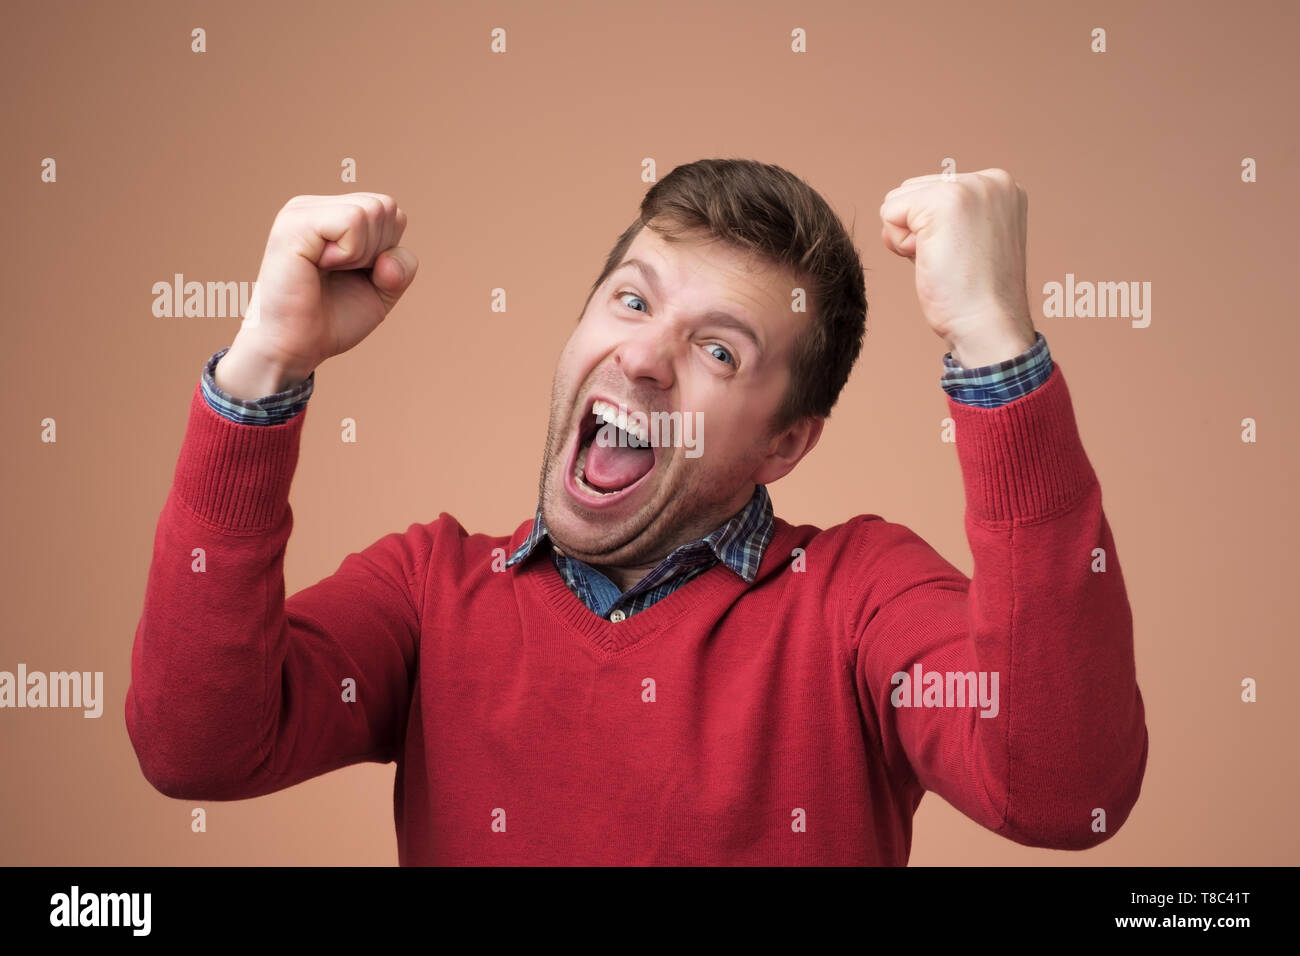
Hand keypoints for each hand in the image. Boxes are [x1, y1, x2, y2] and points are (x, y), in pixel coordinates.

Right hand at [218, 193, 417, 396]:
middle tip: (340, 275)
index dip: (387, 251)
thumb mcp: (382, 292)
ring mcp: (301, 212)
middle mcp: (314, 206)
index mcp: (332, 214)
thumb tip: (389, 257)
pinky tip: (321, 267)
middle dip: (378, 251)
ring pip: (371, 210)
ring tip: (328, 271)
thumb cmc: (330, 319)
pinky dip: (351, 253)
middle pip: (385, 206)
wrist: (294, 348)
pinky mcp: (295, 224)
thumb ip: (401, 268)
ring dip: (362, 254)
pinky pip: (352, 220)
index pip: (390, 211)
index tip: (354, 274)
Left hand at [879, 168, 1035, 367]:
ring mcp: (970, 187)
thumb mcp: (965, 240)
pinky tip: (931, 261)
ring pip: (897, 199)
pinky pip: (889, 212)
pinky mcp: (945, 201)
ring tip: (943, 261)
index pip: (932, 190)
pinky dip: (900, 244)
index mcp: (1000, 186)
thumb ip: (939, 218)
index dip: (930, 230)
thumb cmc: (973, 296)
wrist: (987, 326)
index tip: (961, 256)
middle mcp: (991, 179)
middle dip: (916, 230)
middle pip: (911, 190)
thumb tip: (892, 212)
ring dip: (907, 237)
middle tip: (950, 262)